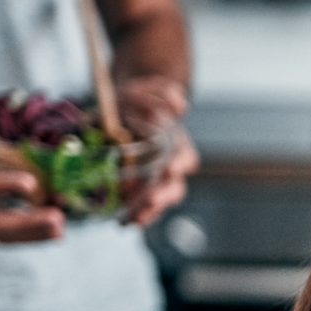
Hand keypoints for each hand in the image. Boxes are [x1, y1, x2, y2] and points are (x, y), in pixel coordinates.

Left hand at [117, 76, 198, 226]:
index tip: (171, 169)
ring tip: (137, 219)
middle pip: (174, 187)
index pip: (186, 158)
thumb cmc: (140, 99)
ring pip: (159, 201)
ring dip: (150, 211)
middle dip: (164, 195)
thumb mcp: (152, 88)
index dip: (180, 165)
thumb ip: (166, 93)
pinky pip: (142, 206)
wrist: (125, 108)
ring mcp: (155, 181)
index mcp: (178, 146)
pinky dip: (136, 215)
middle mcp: (171, 167)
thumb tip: (180, 107)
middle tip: (152, 200)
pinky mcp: (139, 189)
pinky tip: (124, 221)